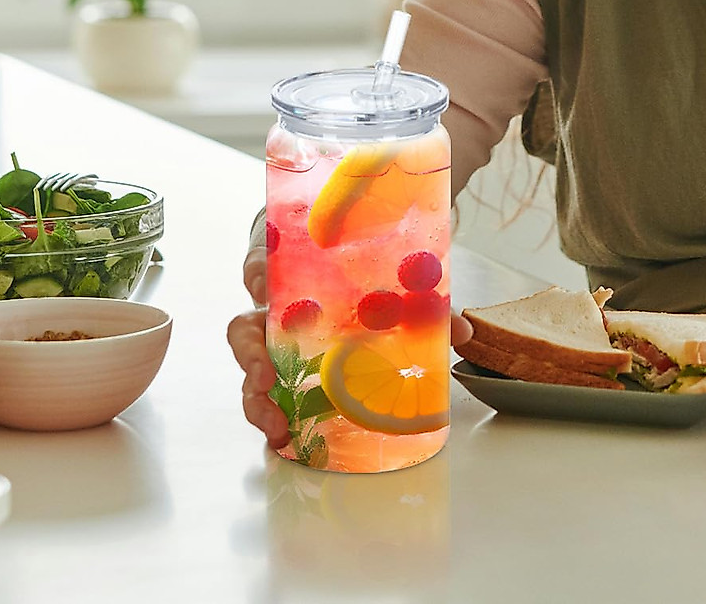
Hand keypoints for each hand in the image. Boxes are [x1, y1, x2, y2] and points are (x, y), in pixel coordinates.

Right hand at [226, 247, 475, 445]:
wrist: (337, 282)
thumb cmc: (351, 281)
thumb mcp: (382, 284)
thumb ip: (419, 304)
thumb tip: (460, 330)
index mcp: (291, 277)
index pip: (263, 265)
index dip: (258, 273)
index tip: (262, 284)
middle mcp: (273, 312)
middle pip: (244, 328)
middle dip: (249, 354)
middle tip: (264, 378)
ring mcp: (272, 346)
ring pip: (249, 368)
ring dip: (255, 399)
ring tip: (275, 427)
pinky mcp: (280, 375)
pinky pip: (267, 395)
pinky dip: (273, 418)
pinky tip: (285, 439)